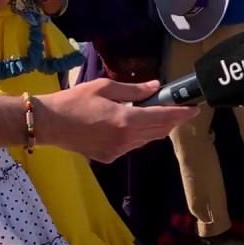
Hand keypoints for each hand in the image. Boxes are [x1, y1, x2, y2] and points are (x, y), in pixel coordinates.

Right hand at [36, 78, 197, 162]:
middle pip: (160, 131)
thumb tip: (155, 87)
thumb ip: (133, 90)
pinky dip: (139, 135)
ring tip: (157, 114)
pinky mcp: (109, 157)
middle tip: (179, 109)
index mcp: (126, 120)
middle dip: (172, 120)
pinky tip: (132, 125)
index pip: (163, 117)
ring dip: (155, 128)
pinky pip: (132, 146)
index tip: (194, 108)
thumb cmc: (74, 101)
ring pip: (147, 140)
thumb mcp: (104, 87)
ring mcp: (118, 151)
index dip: (181, 113)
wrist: (49, 124)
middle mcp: (126, 139)